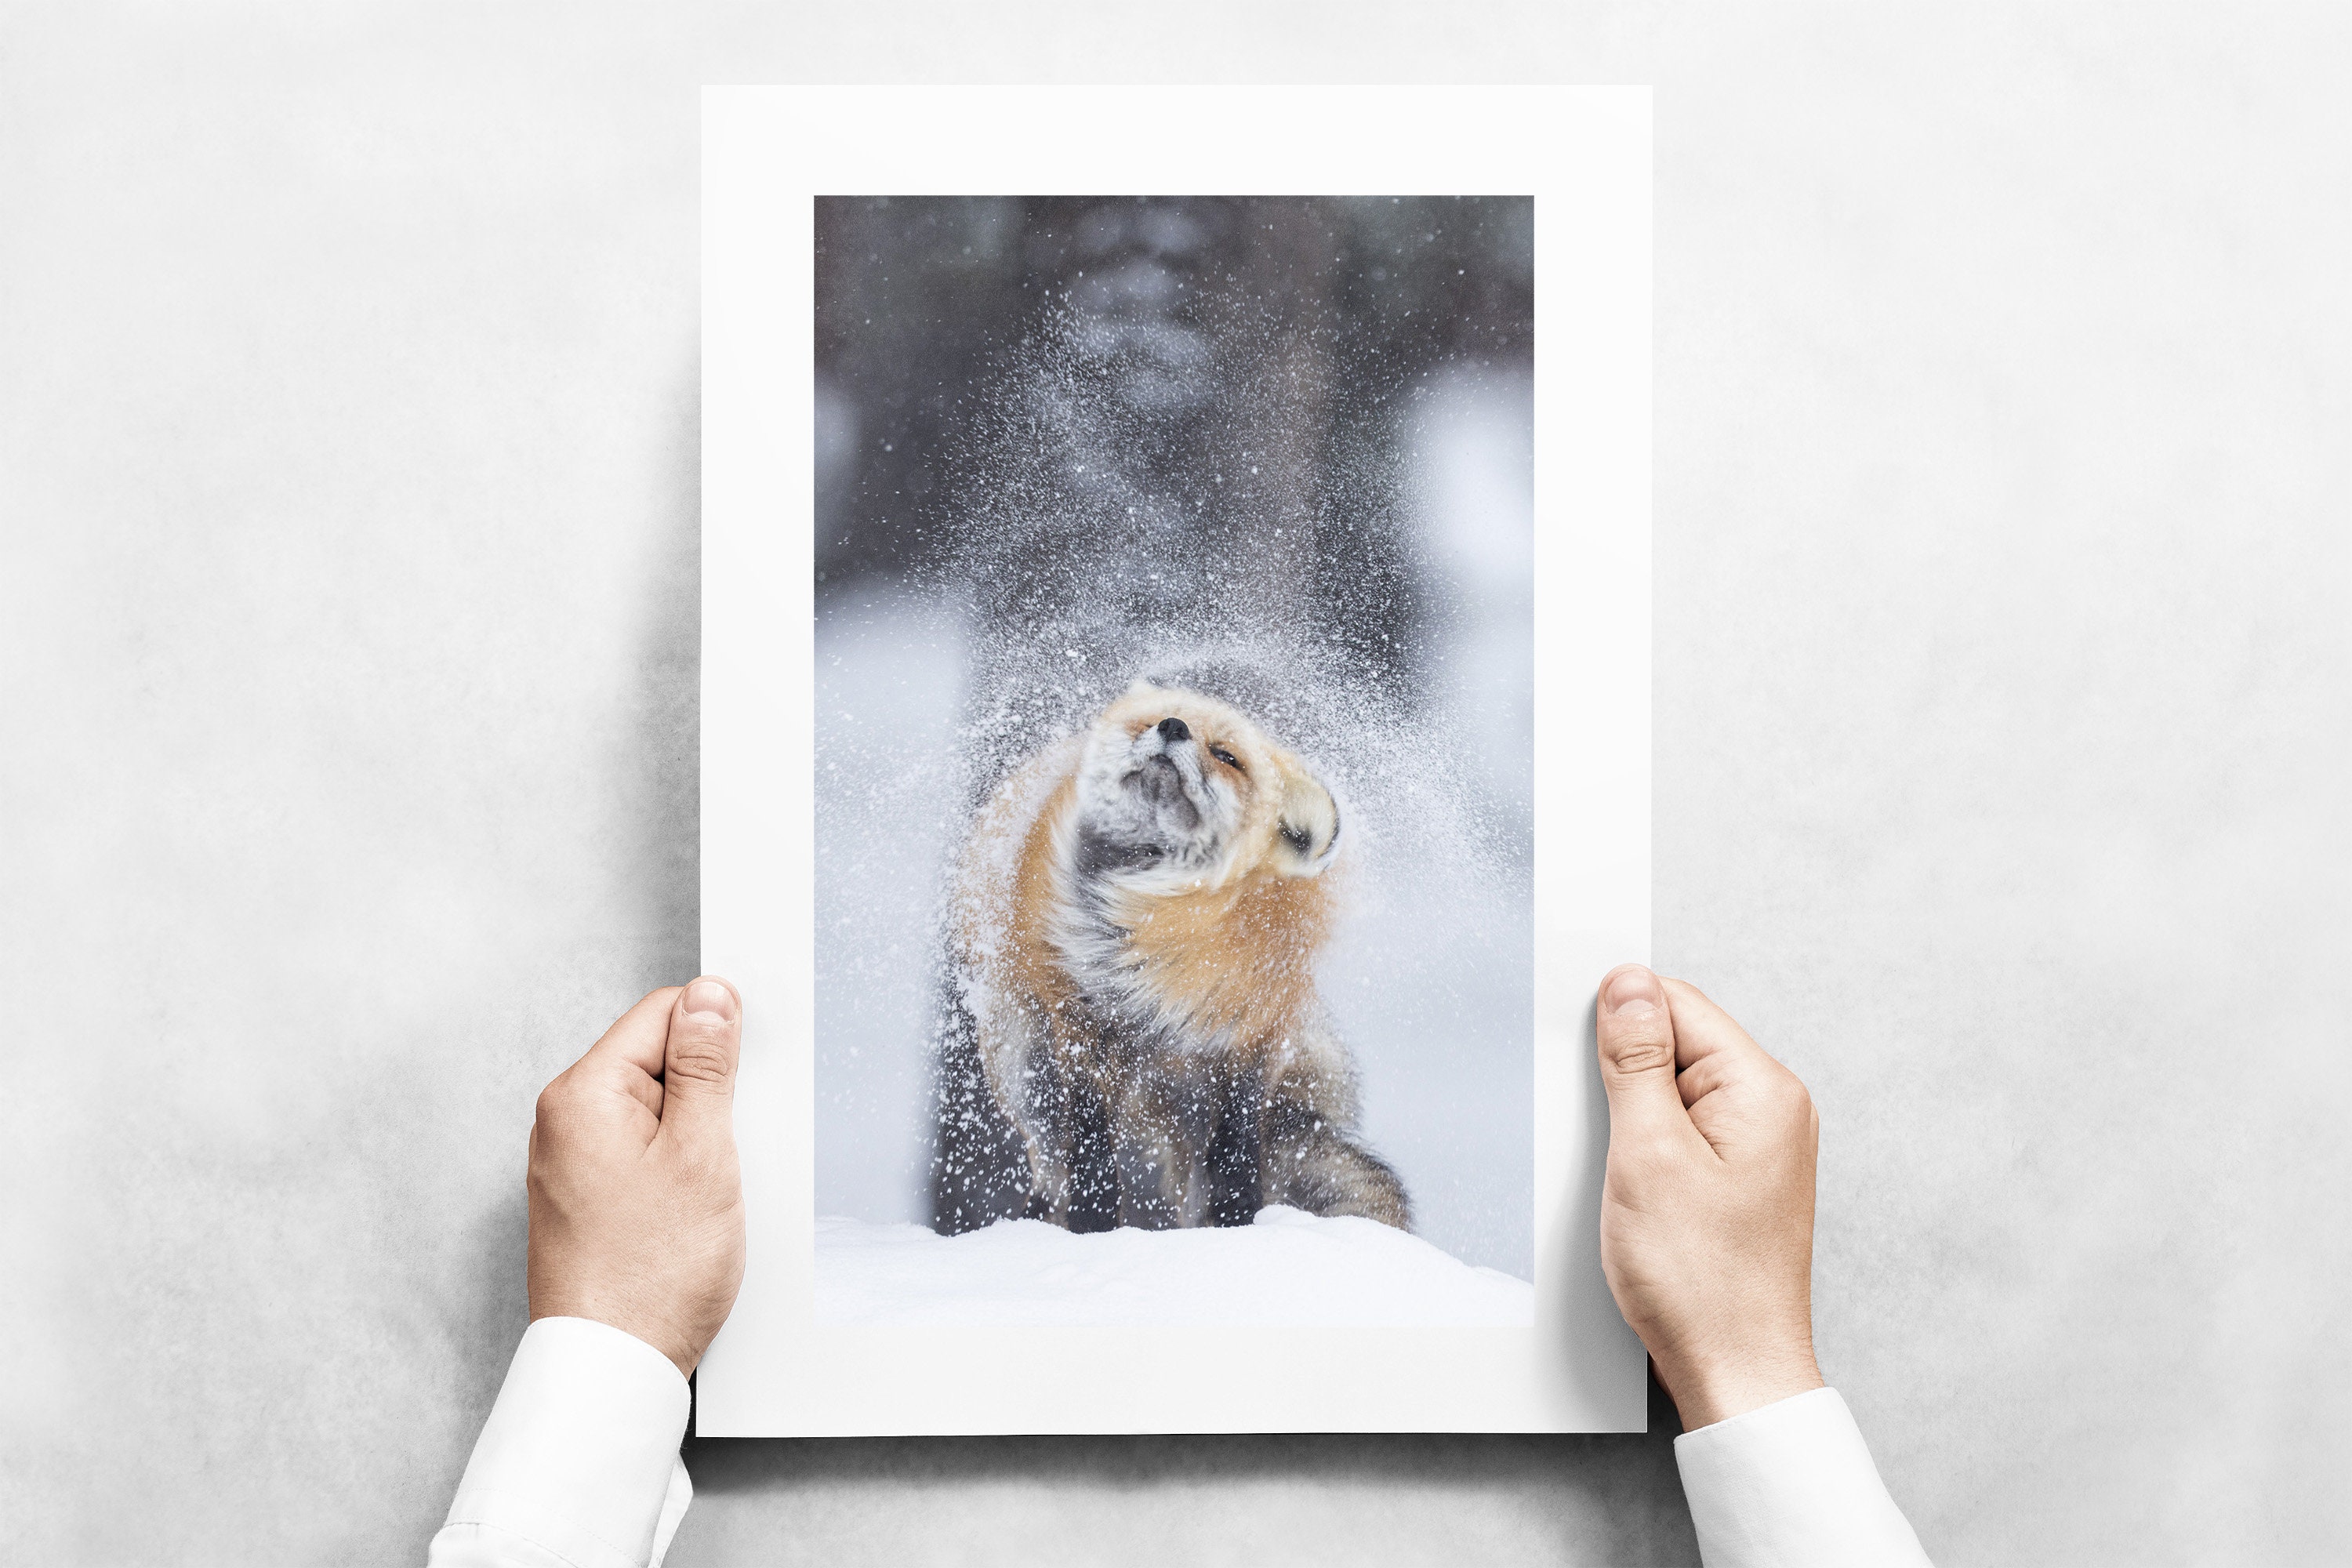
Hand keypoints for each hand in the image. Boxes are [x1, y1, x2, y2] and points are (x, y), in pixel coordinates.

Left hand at [526, 978, 746, 1378]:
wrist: (615, 1367)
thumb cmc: (651, 1276)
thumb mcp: (701, 1152)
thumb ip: (706, 1065)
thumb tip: (710, 995)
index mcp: (583, 1094)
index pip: (662, 1014)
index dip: (717, 1037)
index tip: (744, 1081)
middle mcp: (566, 1121)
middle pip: (658, 1061)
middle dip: (708, 1095)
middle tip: (724, 1150)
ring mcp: (573, 1162)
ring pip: (657, 1111)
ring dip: (697, 1137)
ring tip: (707, 1191)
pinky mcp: (588, 1198)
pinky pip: (644, 1153)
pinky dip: (678, 1170)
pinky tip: (692, 1212)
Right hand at [1595, 964, 1823, 1429]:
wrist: (1735, 1371)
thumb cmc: (1701, 1282)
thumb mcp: (1648, 1154)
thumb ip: (1637, 1060)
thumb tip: (1627, 983)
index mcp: (1762, 1088)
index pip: (1677, 1004)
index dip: (1618, 1021)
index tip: (1579, 1055)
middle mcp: (1771, 1108)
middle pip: (1677, 1043)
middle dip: (1623, 1075)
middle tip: (1608, 1135)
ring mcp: (1759, 1144)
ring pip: (1673, 1090)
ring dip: (1632, 1116)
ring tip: (1626, 1173)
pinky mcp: (1738, 1176)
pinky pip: (1681, 1131)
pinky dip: (1646, 1148)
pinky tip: (1634, 1188)